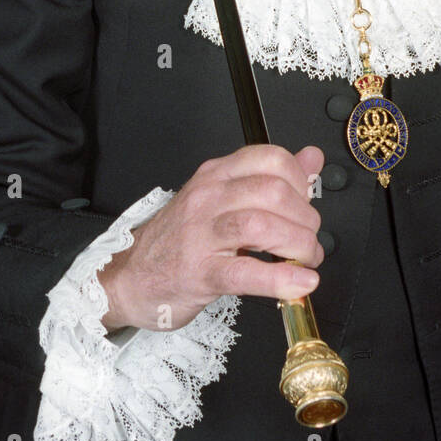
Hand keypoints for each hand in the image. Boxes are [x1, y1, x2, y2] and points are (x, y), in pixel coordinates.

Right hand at [98, 143, 323, 332]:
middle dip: (305, 218)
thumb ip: (270, 178)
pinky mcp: (199, 274)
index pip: (270, 158)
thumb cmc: (179, 240)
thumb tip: (311, 158)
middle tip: (309, 239)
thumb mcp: (222, 198)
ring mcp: (201, 235)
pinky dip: (281, 278)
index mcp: (216, 176)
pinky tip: (300, 283)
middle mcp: (208, 198)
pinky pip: (245, 273)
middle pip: (273, 192)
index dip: (301, 182)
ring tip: (306, 259)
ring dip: (298, 244)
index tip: (306, 204)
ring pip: (261, 226)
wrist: (129, 277)